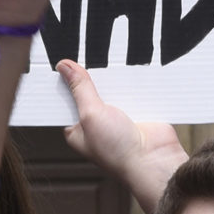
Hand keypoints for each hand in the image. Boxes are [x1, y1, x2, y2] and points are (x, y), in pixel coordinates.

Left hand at [57, 59, 187, 213]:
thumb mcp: (91, 114)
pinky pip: (130, 90)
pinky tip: (128, 67)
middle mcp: (94, 124)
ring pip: (110, 89)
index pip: (64, 101)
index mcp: (76, 129)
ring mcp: (117, 117)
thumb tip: (64, 67)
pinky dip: (130, 82)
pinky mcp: (137, 111)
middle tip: (85, 52)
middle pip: (87, 91)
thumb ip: (80, 89)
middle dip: (88, 76)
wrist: (154, 161)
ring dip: (111, 79)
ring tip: (108, 56)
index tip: (59, 60)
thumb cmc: (118, 150)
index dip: (62, 83)